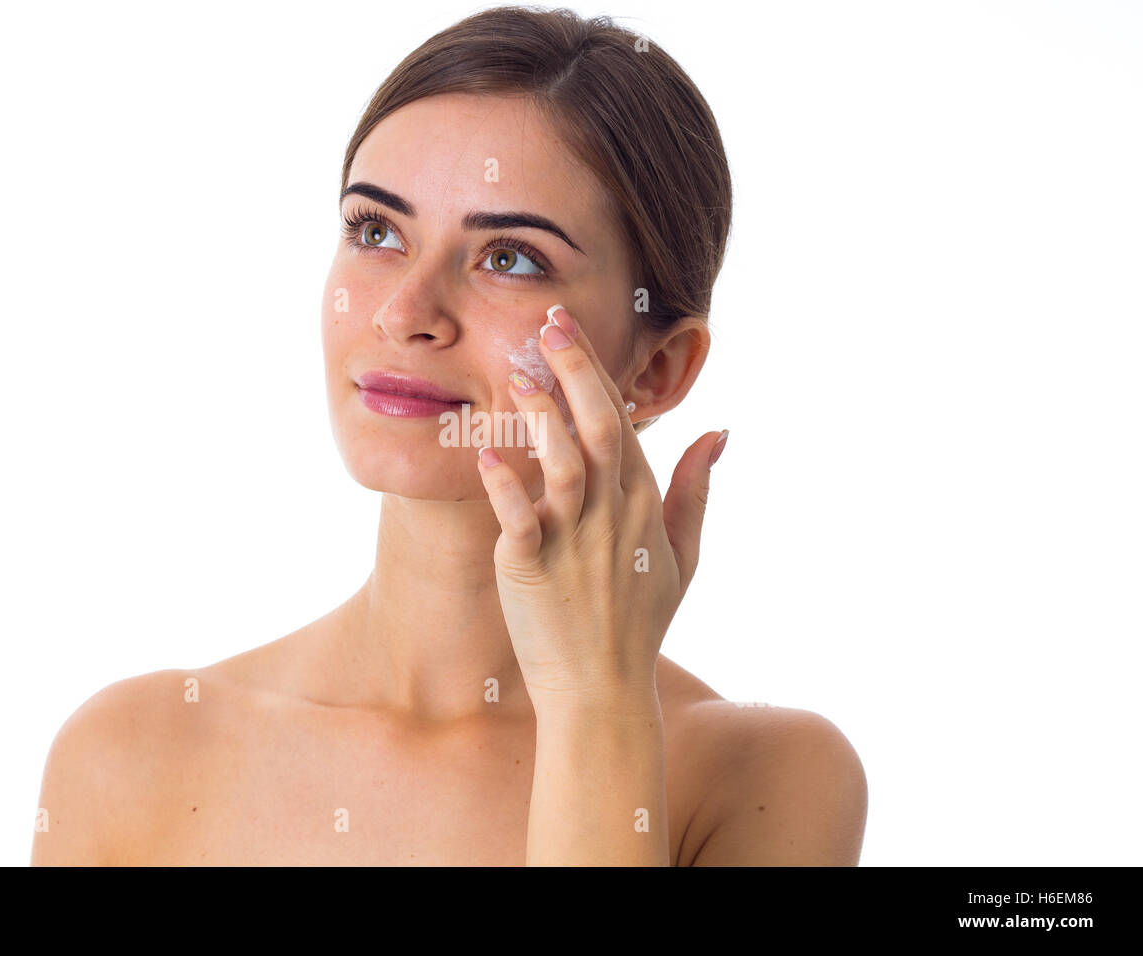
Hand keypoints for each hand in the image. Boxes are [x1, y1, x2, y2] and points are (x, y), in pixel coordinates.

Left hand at [475, 303, 728, 714]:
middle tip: (548, 323)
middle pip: (598, 427)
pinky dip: (505, 487)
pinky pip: (520, 519)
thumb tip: (720, 431)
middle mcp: (614, 513)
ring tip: (516, 375)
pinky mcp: (534, 568)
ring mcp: (575, 540)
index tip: (566, 327)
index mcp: (643, 501)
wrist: (603, 690)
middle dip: (574, 370)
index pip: (619, 420)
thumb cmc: (638, 620)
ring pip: (564, 464)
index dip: (593, 369)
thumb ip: (697, 488)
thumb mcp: (684, 553)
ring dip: (542, 416)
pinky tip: (486, 455)